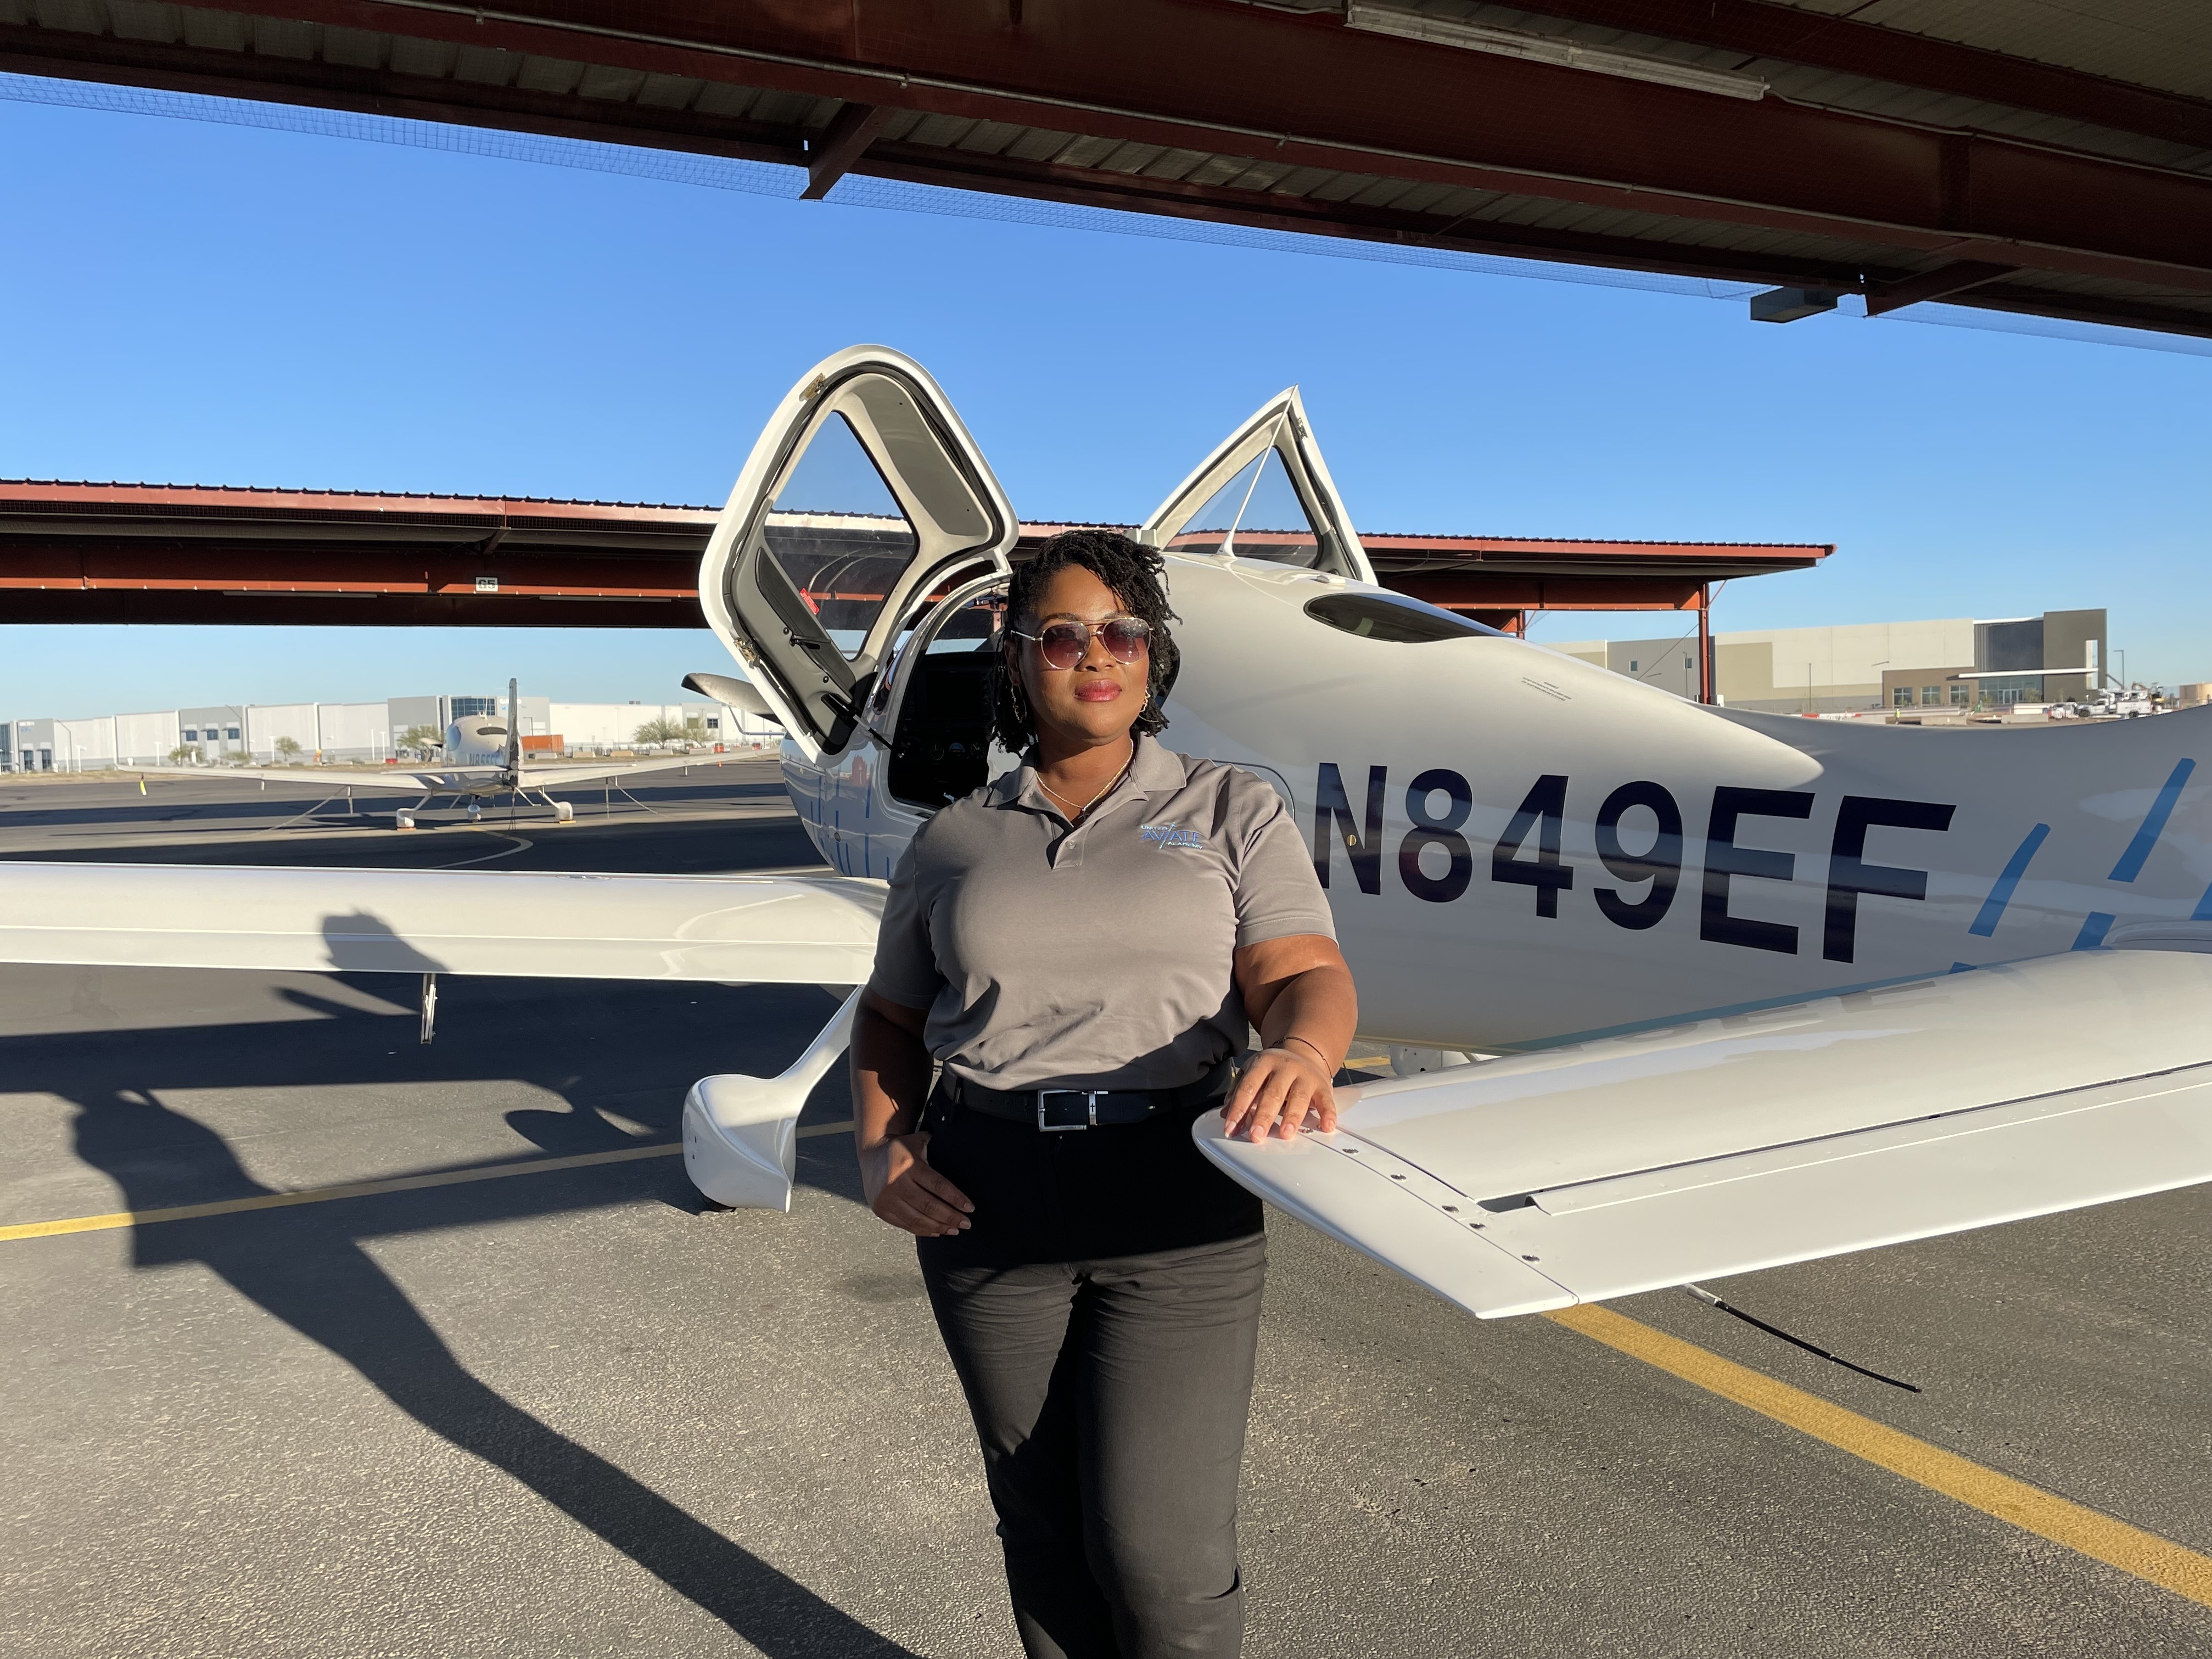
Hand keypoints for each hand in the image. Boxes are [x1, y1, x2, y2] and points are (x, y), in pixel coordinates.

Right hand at [858, 1131, 973, 1236]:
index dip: (956, 1199)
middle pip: (929, 1206)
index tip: (970, 1208)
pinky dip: (923, 1230)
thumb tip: (965, 1157)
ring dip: (939, 1227)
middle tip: (966, 1223)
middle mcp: (896, 1183)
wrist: (872, 1155)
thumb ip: (938, 1147)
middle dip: (951, 1217)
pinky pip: (905, 1224)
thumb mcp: (919, 1142)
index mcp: (909, 1165)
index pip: (938, 1185)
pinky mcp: (881, 1210)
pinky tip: (937, 1231)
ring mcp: (887, 1199)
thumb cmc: (902, 1149)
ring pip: (917, 1219)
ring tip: (954, 1230)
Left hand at [1220, 1044, 1337, 1141]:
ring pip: (1298, 1097)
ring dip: (1292, 1116)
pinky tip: (1326, 1126)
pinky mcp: (1322, 1086)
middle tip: (1256, 1135)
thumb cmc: (1274, 1070)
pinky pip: (1326, 1101)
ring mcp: (1305, 1076)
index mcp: (1263, 1063)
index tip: (1231, 1128)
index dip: (1238, 1109)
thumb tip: (1224, 1113)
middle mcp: (1285, 1067)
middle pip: (1273, 1094)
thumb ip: (1238, 1092)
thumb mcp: (1253, 1073)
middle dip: (1263, 1116)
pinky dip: (1328, 1114)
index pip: (1248, 1087)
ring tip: (1285, 1133)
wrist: (1304, 1053)